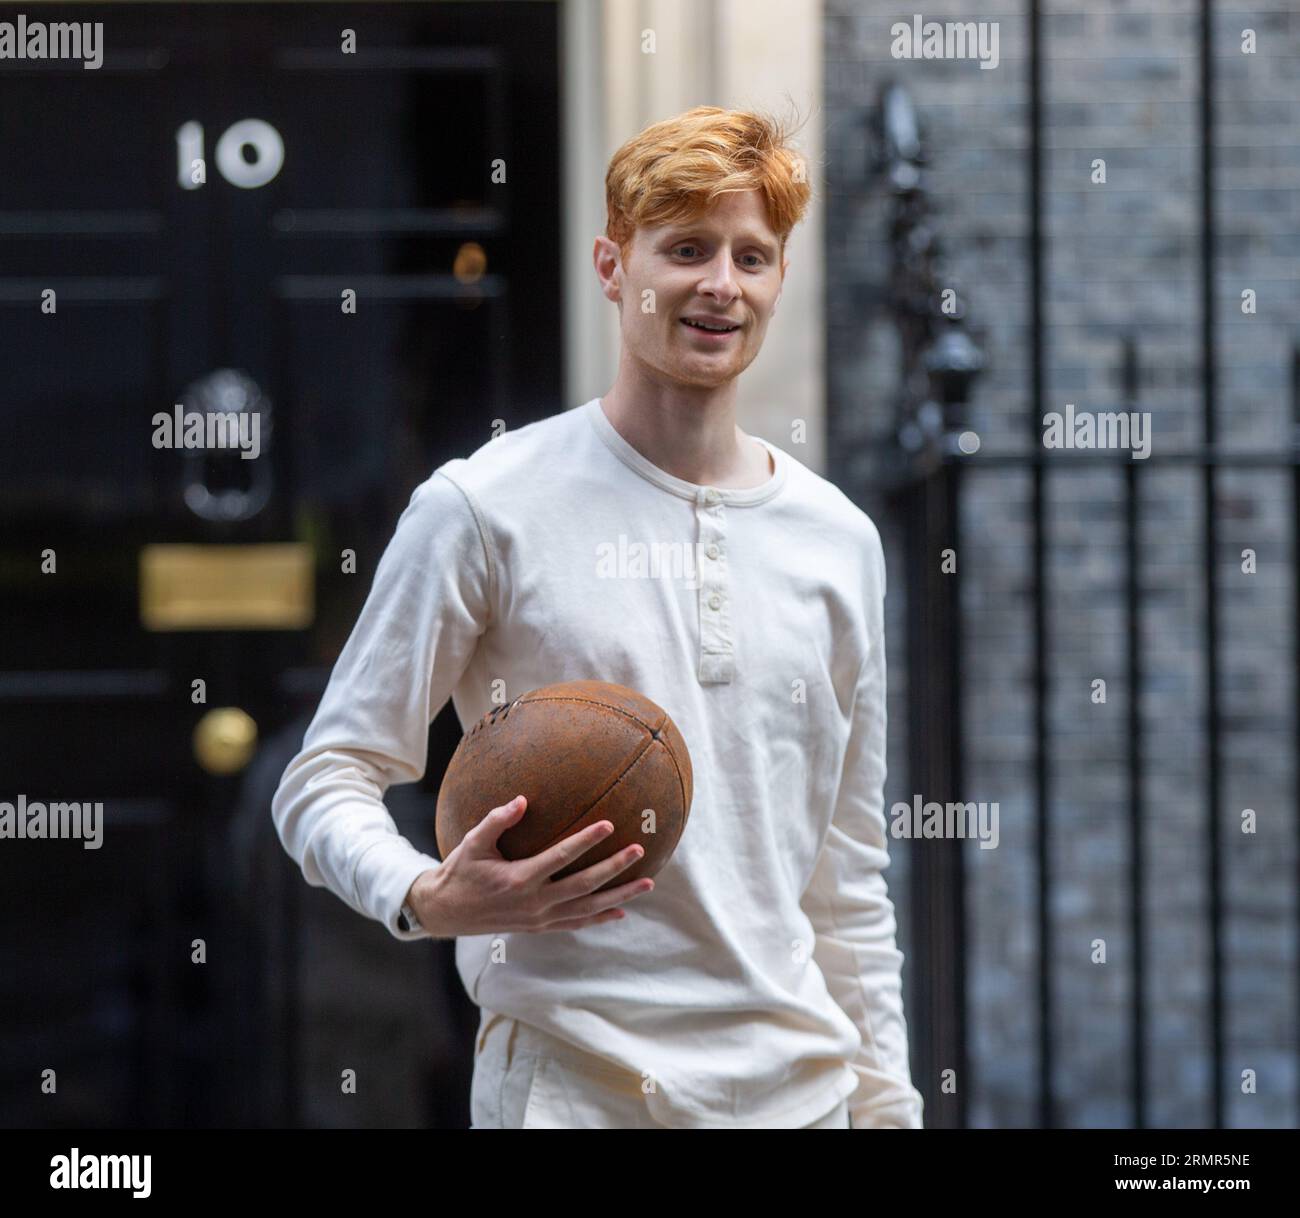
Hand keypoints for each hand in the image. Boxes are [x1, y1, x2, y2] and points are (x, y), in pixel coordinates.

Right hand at [406, 794, 653, 937]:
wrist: (446, 912)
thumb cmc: (461, 871)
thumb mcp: (473, 842)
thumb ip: (497, 820)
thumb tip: (523, 799)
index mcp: (519, 879)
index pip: (560, 857)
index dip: (585, 841)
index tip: (609, 825)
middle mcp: (534, 902)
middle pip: (583, 886)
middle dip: (614, 869)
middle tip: (639, 850)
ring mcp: (539, 918)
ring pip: (587, 909)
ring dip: (619, 896)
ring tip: (648, 884)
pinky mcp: (539, 927)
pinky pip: (576, 924)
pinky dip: (599, 919)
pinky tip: (621, 911)